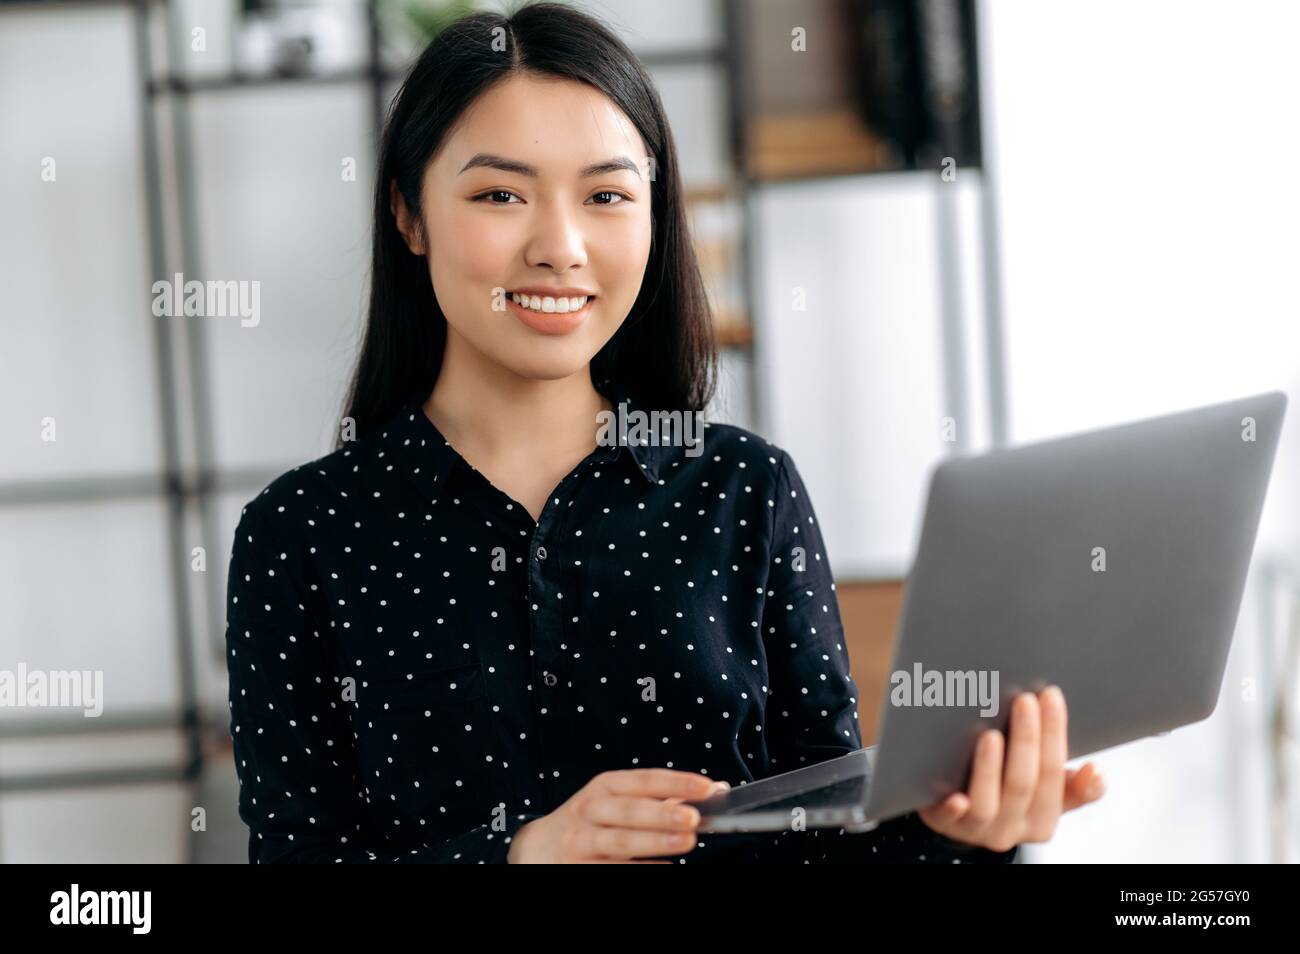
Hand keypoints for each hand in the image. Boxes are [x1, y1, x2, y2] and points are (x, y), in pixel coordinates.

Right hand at [507, 768, 729, 862]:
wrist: (536, 850)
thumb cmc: (589, 821)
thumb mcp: (617, 800)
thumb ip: (663, 797)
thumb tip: (714, 790)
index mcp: (605, 786)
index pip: (643, 780)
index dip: (675, 783)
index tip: (706, 788)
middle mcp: (590, 810)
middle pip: (629, 810)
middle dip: (662, 814)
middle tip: (693, 819)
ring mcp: (582, 841)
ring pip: (619, 841)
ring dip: (654, 842)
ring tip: (686, 842)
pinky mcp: (577, 868)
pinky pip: (612, 870)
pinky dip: (640, 870)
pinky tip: (664, 869)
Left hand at [916, 685, 1105, 851]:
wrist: (961, 819)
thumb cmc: (1008, 792)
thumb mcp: (1048, 794)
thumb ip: (1077, 786)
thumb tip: (1095, 771)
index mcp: (1043, 820)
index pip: (1054, 773)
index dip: (1054, 734)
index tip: (1050, 696)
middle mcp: (1013, 829)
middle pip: (1022, 784)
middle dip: (1026, 741)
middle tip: (1024, 701)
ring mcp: (978, 830)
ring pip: (987, 805)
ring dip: (990, 769)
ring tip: (990, 735)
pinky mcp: (946, 827)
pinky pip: (949, 823)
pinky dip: (953, 811)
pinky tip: (955, 798)